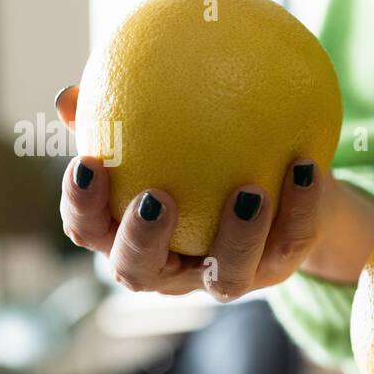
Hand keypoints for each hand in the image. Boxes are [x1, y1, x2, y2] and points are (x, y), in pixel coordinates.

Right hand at [56, 84, 327, 299]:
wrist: (285, 185)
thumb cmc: (204, 151)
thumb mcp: (165, 131)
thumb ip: (120, 114)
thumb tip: (67, 96)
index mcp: (132, 236)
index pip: (91, 232)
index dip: (81, 208)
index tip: (87, 165)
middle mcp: (173, 269)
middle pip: (141, 272)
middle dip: (143, 241)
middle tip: (156, 197)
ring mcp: (227, 277)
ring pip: (228, 276)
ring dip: (237, 236)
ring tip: (250, 191)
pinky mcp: (279, 269)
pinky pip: (293, 240)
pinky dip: (301, 206)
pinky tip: (306, 165)